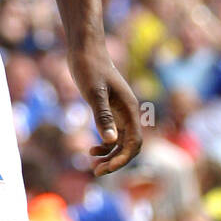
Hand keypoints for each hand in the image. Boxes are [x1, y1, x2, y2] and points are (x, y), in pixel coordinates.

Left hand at [67, 42, 142, 176]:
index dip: (123, 159)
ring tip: (93, 165)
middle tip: (96, 171)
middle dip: (116, 161)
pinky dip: (105, 145)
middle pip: (129, 146)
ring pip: (122, 142)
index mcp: (129, 109)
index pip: (134, 143)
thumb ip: (102, 115)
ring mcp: (120, 111)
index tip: (106, 168)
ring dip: (110, 156)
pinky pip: (113, 133)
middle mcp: (128, 112)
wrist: (85, 48)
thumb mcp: (94, 92)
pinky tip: (92, 149)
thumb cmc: (89, 67)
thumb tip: (110, 141)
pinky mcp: (110, 109)